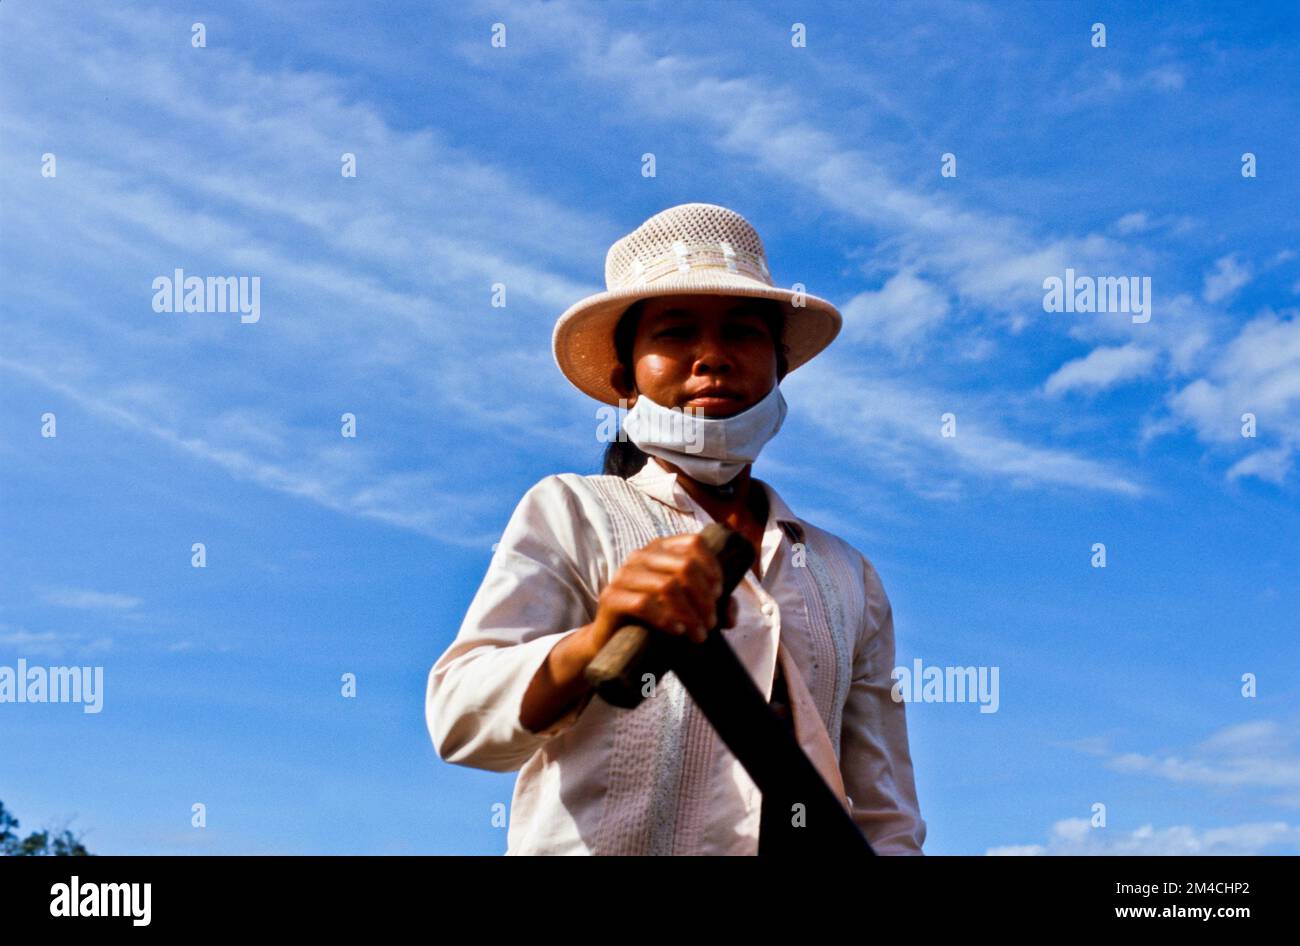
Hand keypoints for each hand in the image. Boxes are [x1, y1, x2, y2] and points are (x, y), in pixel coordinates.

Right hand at [588, 532, 731, 647]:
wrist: (613, 641)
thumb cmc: (655, 619)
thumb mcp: (687, 607)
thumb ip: (712, 604)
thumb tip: (731, 615)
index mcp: (660, 548)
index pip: (694, 543)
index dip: (712, 568)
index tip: (720, 595)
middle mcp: (641, 555)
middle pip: (685, 567)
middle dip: (704, 599)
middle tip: (710, 624)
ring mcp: (623, 575)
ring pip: (667, 586)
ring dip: (690, 614)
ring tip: (698, 635)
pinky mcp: (611, 597)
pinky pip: (643, 603)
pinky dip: (666, 619)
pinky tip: (677, 631)